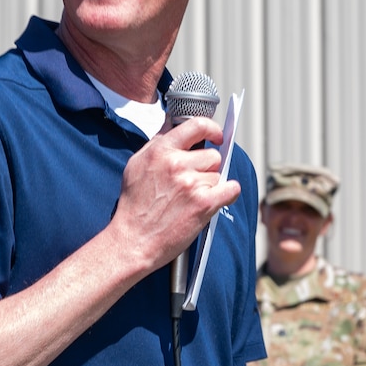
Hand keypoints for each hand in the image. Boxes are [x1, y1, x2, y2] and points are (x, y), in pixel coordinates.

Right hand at [111, 117, 239, 274]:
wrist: (133, 240)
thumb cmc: (134, 206)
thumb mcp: (137, 165)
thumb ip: (157, 143)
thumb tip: (173, 126)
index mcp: (160, 151)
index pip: (197, 125)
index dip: (211, 129)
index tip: (215, 135)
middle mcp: (176, 164)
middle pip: (212, 155)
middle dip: (205, 167)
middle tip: (190, 182)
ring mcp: (191, 183)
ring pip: (218, 175)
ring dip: (210, 186)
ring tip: (189, 199)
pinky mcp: (203, 203)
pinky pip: (231, 189)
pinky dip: (228, 194)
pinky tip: (215, 200)